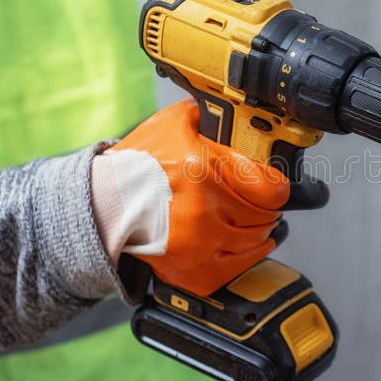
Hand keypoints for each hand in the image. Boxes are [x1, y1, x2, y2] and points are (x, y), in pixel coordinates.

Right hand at [91, 98, 291, 295]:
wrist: (103, 204)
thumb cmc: (136, 165)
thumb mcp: (174, 123)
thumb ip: (208, 114)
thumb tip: (236, 109)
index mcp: (206, 172)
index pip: (272, 191)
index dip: (278, 187)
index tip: (275, 185)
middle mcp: (207, 212)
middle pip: (267, 217)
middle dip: (268, 208)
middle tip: (263, 202)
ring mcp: (201, 246)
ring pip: (256, 242)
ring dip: (260, 230)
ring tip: (255, 220)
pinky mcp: (194, 271)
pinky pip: (239, 267)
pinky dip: (249, 256)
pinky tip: (250, 245)